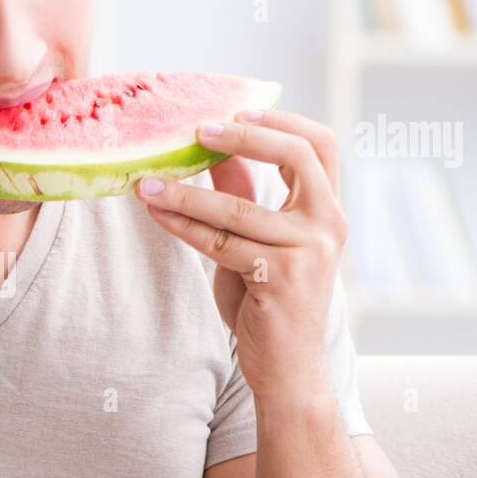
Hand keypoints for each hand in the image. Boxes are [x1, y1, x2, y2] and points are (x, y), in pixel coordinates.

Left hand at [134, 107, 348, 402]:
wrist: (288, 369)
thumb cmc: (270, 303)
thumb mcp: (257, 242)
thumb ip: (244, 196)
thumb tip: (213, 152)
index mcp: (328, 211)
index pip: (320, 146)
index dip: (282, 120)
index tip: (238, 108)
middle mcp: (328, 225)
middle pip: (296, 156)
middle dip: (244, 135)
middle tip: (197, 129)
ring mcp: (308, 252)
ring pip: (239, 207)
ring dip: (186, 191)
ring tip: (148, 182)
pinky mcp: (280, 279)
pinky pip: (220, 243)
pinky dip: (182, 225)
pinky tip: (156, 213)